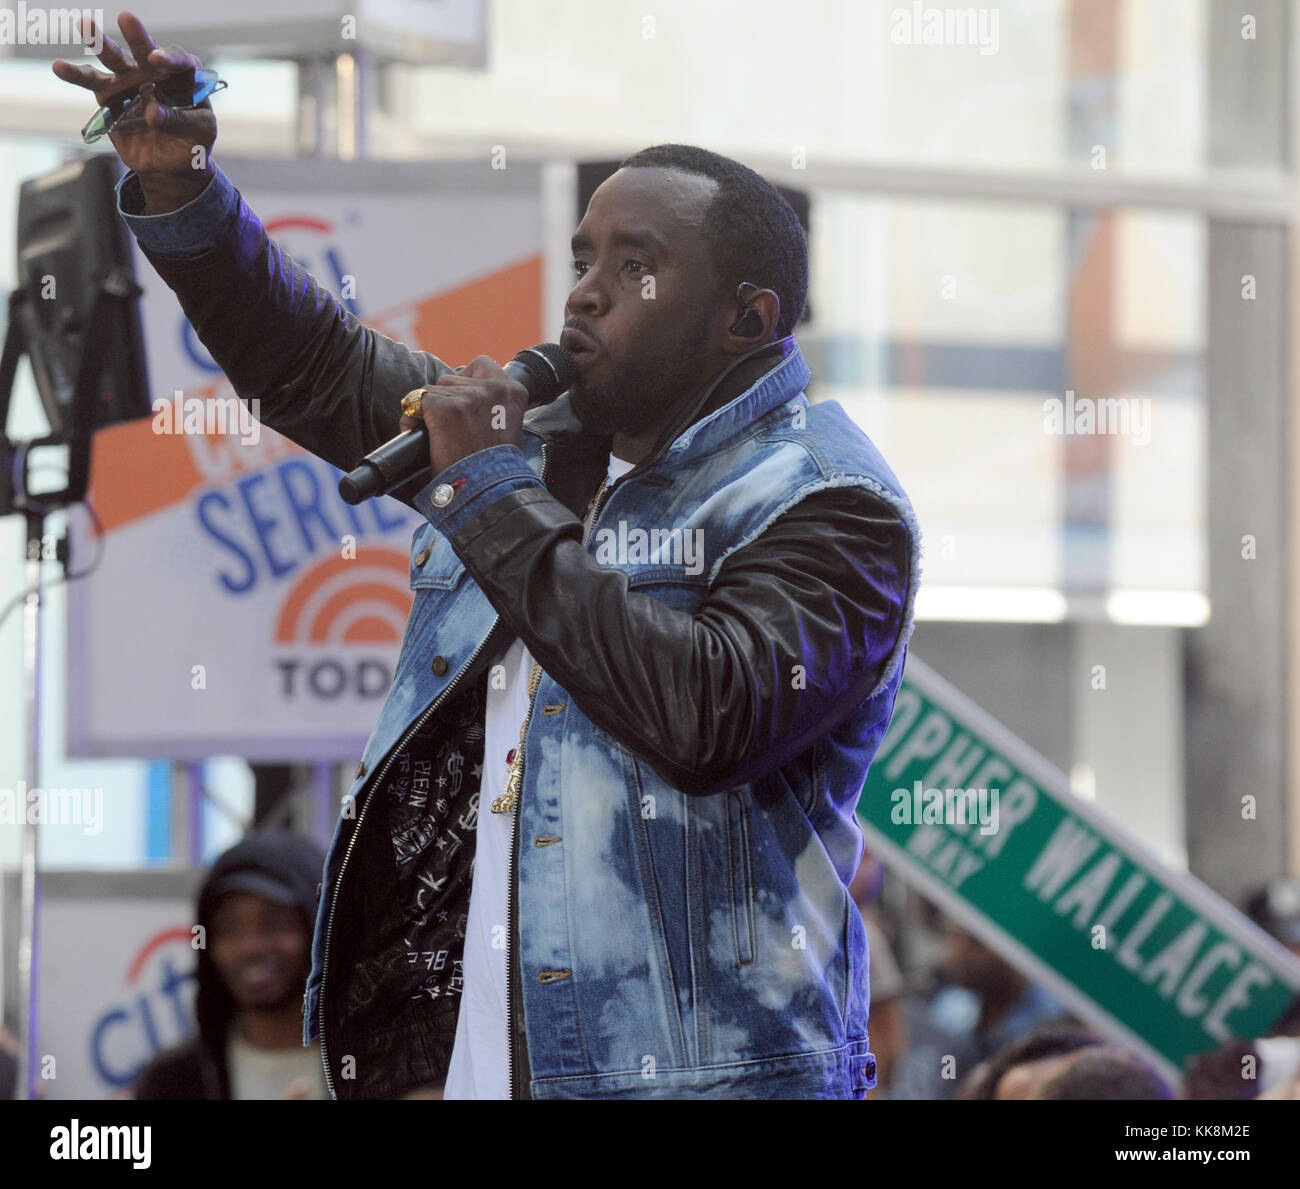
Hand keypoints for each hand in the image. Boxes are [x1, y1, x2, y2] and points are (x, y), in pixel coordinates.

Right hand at [51, 11, 215, 212]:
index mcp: (183, 79)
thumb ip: (179, 121)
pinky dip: (75, 75)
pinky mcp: (109, 96)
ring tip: (84, 24)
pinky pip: (91, 82)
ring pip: (115, 60)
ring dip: (100, 43)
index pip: (181, 63)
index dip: (171, 59)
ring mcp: (130, 82)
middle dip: (137, 37)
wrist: (169, 163)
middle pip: (145, 52)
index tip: (157, 59)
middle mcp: (154, 74)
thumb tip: (152, 112)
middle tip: (127, 19)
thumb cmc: (191, 142)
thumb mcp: (198, 133)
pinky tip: (60, 67)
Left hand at [398, 356, 528, 475]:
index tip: (461, 398)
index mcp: (513, 391)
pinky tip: (421, 433)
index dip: (465, 379)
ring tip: (437, 434)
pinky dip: (413, 418)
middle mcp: (493, 388)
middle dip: (445, 397)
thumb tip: (468, 397)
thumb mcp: (509, 428)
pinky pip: (417, 401)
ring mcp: (468, 397)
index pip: (482, 365)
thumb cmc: (496, 468)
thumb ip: (496, 407)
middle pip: (452, 376)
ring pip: (434, 389)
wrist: (486, 490)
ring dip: (430, 409)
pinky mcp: (445, 408)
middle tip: (448, 424)